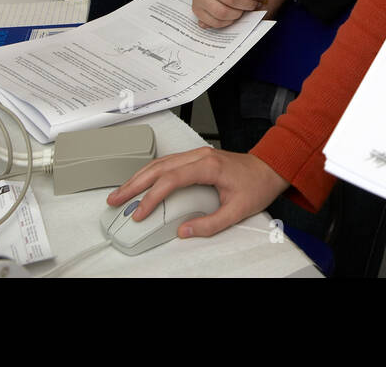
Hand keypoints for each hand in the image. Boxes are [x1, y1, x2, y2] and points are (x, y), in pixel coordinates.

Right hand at [106, 147, 288, 238]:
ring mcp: (197, 155)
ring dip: (138, 178)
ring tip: (120, 194)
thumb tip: (184, 231)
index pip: (171, 179)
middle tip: (115, 200)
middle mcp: (199, 156)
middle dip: (134, 184)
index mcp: (208, 166)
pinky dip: (149, 174)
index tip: (139, 212)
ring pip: (159, 163)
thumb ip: (210, 224)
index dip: (151, 196)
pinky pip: (167, 163)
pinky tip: (139, 183)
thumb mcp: (237, 210)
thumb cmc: (257, 185)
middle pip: (158, 167)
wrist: (270, 168)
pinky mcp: (196, 158)